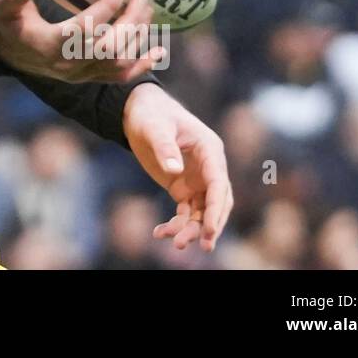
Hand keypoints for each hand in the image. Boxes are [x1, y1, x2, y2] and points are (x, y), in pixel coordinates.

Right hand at [0, 0, 165, 82]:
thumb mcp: (1, 6)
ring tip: (148, 10)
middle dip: (130, 22)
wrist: (6, 51)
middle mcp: (68, 63)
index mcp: (49, 44)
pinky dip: (142, 65)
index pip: (85, 29)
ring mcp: (80, 74)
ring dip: (138, 38)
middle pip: (109, 47)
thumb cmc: (6, 22)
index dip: (107, 9)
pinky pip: (120, 77)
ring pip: (118, 62)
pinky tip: (159, 51)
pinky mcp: (87, 77)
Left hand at [122, 83, 232, 252]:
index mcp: (210, 150)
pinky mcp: (183, 187)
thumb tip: (175, 170)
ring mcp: (197, 179)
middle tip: (202, 245)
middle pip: (217, 202)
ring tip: (176, 244)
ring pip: (201, 211)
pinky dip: (177, 224)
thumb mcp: (154, 127)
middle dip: (210, 225)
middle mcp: (209, 167)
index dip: (216, 207)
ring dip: (191, 229)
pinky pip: (185, 211)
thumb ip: (164, 146)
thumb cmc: (150, 114)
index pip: (219, 183)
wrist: (138, 111)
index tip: (209, 228)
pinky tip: (160, 232)